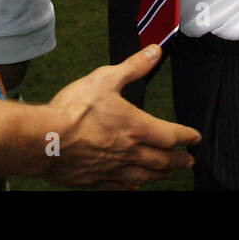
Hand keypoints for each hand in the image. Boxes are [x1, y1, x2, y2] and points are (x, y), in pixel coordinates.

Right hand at [42, 45, 199, 188]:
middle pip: (162, 161)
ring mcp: (113, 170)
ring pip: (145, 176)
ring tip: (169, 174)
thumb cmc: (73, 109)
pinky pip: (121, 187)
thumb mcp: (106, 79)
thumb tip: (154, 52)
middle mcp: (130, 153)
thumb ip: (133, 67)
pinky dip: (134, 186)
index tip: (195, 138)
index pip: (170, 135)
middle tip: (189, 161)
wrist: (43, 140)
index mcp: (136, 128)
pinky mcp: (95, 181)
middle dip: (179, 160)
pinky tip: (136, 186)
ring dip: (161, 175)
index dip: (186, 136)